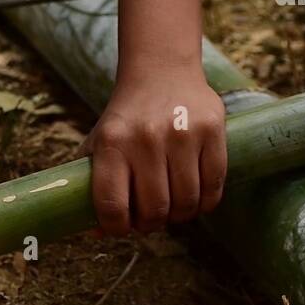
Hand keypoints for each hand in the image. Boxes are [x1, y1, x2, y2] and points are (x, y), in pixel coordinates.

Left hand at [83, 65, 226, 235]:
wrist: (160, 72)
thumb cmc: (126, 118)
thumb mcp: (99, 142)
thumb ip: (91, 184)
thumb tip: (95, 232)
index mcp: (112, 143)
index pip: (112, 205)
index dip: (117, 228)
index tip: (122, 227)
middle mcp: (146, 138)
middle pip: (154, 209)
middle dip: (150, 224)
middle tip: (149, 219)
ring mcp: (182, 134)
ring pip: (186, 202)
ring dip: (179, 216)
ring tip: (172, 209)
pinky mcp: (213, 130)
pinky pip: (214, 186)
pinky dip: (205, 203)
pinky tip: (194, 199)